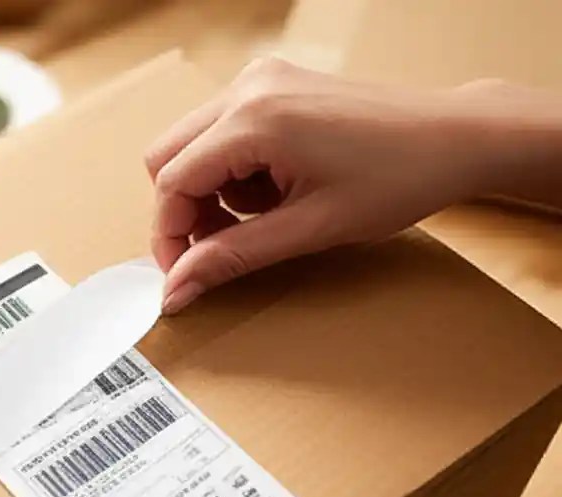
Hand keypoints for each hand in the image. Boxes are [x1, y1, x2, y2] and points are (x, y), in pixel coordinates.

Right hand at [146, 57, 502, 313]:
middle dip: (184, 211)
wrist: (455, 138)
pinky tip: (275, 189)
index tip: (182, 276)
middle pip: (167, 157)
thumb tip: (177, 288)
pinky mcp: (272, 84)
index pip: (171, 181)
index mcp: (254, 119)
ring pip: (190, 145)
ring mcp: (259, 80)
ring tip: (264, 215)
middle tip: (220, 248)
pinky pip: (220, 132)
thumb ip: (232, 257)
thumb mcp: (309, 229)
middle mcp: (247, 88)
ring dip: (210, 192)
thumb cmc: (398, 178)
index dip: (168, 236)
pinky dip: (232, 170)